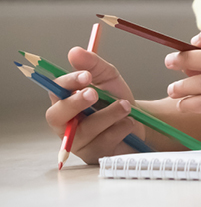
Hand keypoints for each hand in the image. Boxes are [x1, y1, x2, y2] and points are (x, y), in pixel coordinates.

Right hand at [44, 48, 144, 163]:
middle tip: (94, 93)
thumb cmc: (115, 98)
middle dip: (75, 103)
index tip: (85, 75)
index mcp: (65, 100)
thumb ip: (93, 65)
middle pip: (56, 116)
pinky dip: (119, 129)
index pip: (55, 91)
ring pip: (84, 130)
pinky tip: (129, 123)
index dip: (67, 83)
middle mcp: (65, 122)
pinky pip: (102, 143)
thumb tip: (74, 51)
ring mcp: (77, 142)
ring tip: (126, 106)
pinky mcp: (93, 155)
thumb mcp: (108, 77)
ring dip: (108, 115)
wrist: (139, 121)